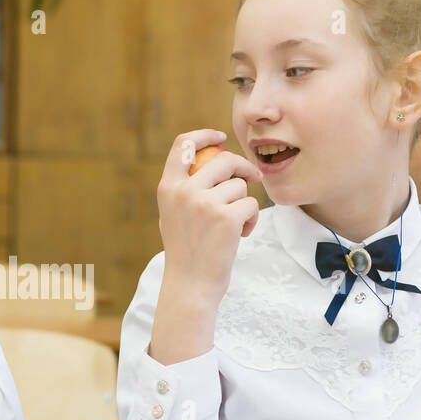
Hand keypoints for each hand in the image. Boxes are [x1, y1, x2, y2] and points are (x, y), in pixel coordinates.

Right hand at [157, 129, 262, 304]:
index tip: (221, 137)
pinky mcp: (227, 217)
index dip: (205, 134)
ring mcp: (205, 204)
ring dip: (244, 203)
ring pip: (240, 185)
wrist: (190, 285)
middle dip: (243, 168)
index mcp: (167, 188)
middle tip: (252, 178)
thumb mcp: (173, 214)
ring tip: (234, 225)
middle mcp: (184, 192)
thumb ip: (185, 187)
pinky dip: (251, 219)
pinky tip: (240, 235)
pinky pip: (251, 204)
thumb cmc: (186, 251)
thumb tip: (212, 157)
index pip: (184, 144)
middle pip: (223, 159)